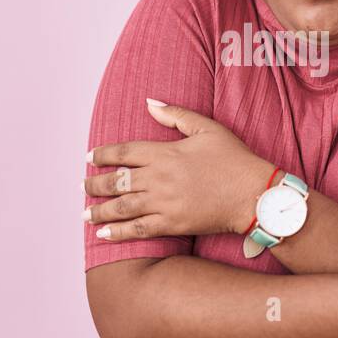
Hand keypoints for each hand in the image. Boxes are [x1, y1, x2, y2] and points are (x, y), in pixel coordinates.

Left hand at [83, 99, 274, 240]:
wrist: (254, 194)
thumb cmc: (234, 159)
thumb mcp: (207, 128)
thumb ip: (176, 115)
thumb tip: (150, 103)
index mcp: (165, 152)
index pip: (123, 152)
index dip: (102, 155)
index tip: (89, 158)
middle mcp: (159, 178)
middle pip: (117, 181)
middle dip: (95, 184)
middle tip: (83, 186)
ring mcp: (164, 203)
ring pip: (122, 206)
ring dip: (100, 209)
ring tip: (86, 212)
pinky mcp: (172, 223)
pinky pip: (138, 228)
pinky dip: (118, 231)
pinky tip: (103, 233)